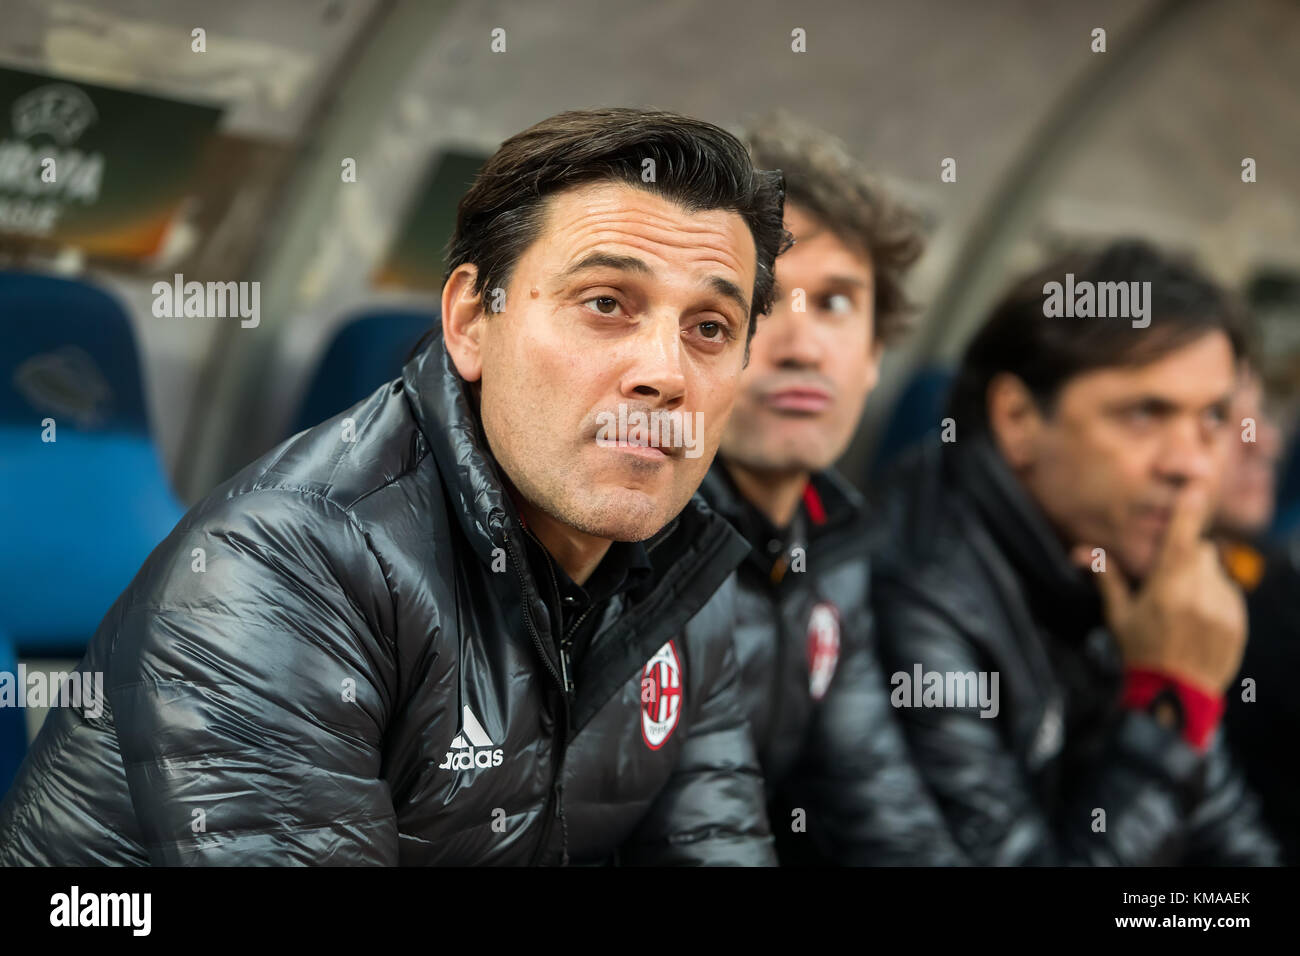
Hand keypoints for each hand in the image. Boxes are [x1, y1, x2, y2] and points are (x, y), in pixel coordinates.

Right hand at [1083, 483, 1246, 696]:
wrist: (1175, 693)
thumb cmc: (1140, 652)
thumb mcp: (1118, 616)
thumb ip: (1107, 577)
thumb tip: (1080, 551)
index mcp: (1166, 588)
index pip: (1181, 538)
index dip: (1188, 510)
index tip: (1196, 486)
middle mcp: (1198, 593)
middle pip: (1202, 551)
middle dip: (1188, 556)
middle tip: (1170, 580)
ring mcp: (1222, 607)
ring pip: (1217, 572)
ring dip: (1202, 578)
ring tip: (1184, 607)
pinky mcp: (1238, 621)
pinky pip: (1229, 593)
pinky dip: (1216, 597)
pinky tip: (1199, 619)